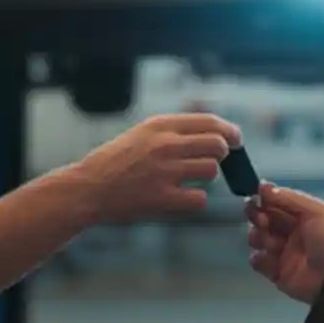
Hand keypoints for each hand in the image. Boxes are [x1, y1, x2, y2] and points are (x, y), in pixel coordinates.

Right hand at [71, 113, 241, 224]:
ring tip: (189, 179)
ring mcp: (164, 172)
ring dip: (206, 176)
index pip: (209, 121)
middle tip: (215, 161)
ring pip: (211, 170)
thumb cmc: (114, 162)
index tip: (236, 139)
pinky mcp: (162, 199)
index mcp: (159, 125)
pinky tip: (180, 198)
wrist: (87, 188)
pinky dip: (195, 200)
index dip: (229, 131)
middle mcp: (164, 145)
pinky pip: (199, 199)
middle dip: (222, 154)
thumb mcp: (141, 133)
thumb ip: (172, 131)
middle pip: (217, 145)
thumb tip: (213, 132)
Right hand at [247, 181, 323, 303]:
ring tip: (274, 244)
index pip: (273, 204)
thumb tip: (261, 186)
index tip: (255, 199)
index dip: (262, 201)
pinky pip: (257, 261)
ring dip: (259, 238)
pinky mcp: (275, 272)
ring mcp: (280, 253)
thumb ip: (288, 197)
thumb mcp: (315, 211)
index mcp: (298, 216)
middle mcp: (287, 232)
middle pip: (261, 220)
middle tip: (263, 221)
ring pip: (256, 239)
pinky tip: (272, 258)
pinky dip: (260, 259)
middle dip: (258, 217)